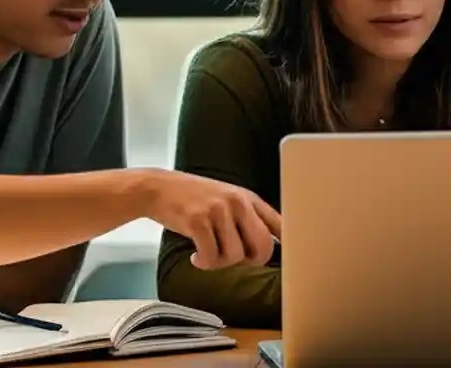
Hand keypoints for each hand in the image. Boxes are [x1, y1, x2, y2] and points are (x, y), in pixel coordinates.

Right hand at [142, 169, 281, 269]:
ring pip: (235, 256)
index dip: (289, 247)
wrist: (158, 188)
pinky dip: (204, 263)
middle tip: (235, 260)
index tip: (292, 263)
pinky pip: (211, 257)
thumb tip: (270, 247)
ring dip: (221, 263)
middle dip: (251, 261)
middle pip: (263, 246)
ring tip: (209, 254)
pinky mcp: (197, 221)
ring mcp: (218, 210)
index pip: (280, 225)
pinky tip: (196, 257)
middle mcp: (237, 202)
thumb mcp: (227, 200)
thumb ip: (249, 219)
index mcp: (249, 198)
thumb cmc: (195, 199)